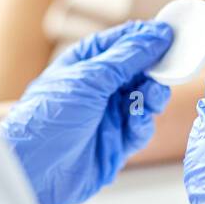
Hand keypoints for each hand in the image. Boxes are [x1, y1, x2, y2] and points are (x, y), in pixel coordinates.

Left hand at [0, 20, 172, 203]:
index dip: (145, 37)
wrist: (35, 170)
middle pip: (138, 71)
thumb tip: (156, 35)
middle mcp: (97, 88)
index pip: (121, 42)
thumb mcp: (90, 78)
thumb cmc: (48, 117)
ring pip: (143, 99)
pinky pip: (141, 128)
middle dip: (153, 70)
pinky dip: (144, 123)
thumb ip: (127, 58)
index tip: (169, 33)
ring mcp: (107, 115)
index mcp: (84, 64)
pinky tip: (138, 121)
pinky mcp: (115, 143)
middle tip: (167, 70)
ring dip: (152, 97)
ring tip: (152, 97)